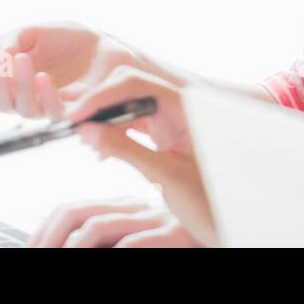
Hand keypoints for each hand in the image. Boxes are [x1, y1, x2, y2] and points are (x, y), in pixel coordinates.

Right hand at [0, 22, 153, 118]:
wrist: (107, 44)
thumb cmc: (69, 39)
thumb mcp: (34, 31)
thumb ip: (9, 40)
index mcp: (13, 81)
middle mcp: (28, 98)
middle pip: (3, 104)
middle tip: (3, 60)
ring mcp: (49, 107)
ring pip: (25, 109)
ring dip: (19, 86)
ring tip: (22, 60)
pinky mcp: (74, 111)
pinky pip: (55, 112)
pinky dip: (45, 96)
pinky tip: (43, 79)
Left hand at [29, 199, 203, 247]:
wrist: (227, 236)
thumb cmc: (186, 242)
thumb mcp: (144, 238)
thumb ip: (116, 238)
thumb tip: (74, 244)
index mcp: (128, 208)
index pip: (73, 208)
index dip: (44, 231)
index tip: (31, 250)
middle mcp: (139, 209)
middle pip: (78, 212)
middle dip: (47, 238)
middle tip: (35, 256)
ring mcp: (157, 220)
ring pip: (97, 227)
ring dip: (70, 249)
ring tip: (58, 261)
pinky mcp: (175, 234)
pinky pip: (132, 243)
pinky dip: (111, 256)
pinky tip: (102, 262)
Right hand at [67, 67, 219, 246]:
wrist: (228, 218)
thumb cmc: (209, 200)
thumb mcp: (164, 174)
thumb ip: (125, 150)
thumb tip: (87, 131)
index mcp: (188, 107)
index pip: (136, 84)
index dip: (101, 96)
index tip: (75, 116)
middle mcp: (181, 106)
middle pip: (130, 87)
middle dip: (100, 104)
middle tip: (76, 127)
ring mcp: (174, 117)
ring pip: (129, 103)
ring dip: (106, 118)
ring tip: (88, 142)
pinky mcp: (168, 130)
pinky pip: (135, 119)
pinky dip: (115, 130)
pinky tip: (102, 149)